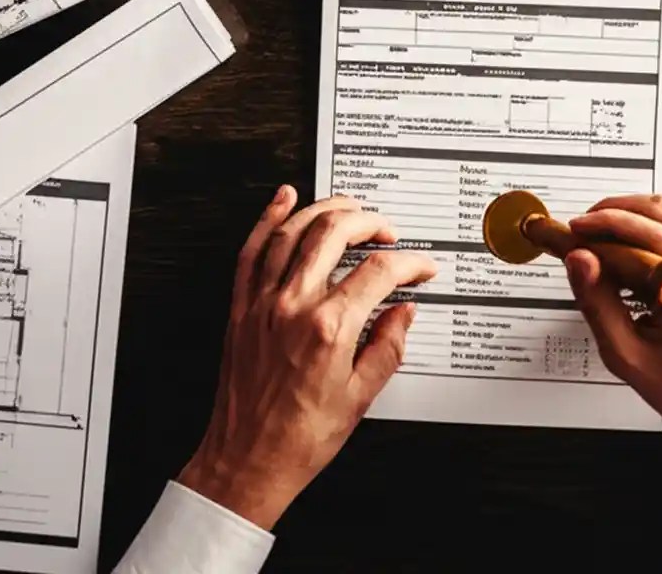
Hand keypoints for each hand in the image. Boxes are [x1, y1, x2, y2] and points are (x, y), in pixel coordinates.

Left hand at [179, 186, 437, 528]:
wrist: (247, 460)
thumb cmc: (299, 438)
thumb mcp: (361, 397)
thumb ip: (388, 346)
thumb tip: (403, 312)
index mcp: (329, 329)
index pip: (379, 271)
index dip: (409, 262)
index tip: (420, 267)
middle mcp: (293, 306)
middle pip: (334, 233)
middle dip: (369, 220)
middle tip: (387, 230)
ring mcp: (262, 303)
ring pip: (293, 231)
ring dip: (325, 208)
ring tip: (348, 205)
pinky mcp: (241, 309)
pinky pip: (251, 250)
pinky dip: (268, 219)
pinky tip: (282, 201)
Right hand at [565, 195, 661, 479]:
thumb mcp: (629, 356)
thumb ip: (598, 303)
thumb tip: (579, 262)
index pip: (640, 242)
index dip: (599, 233)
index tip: (573, 235)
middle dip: (616, 211)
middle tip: (584, 225)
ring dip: (637, 218)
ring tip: (603, 237)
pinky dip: (658, 234)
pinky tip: (633, 253)